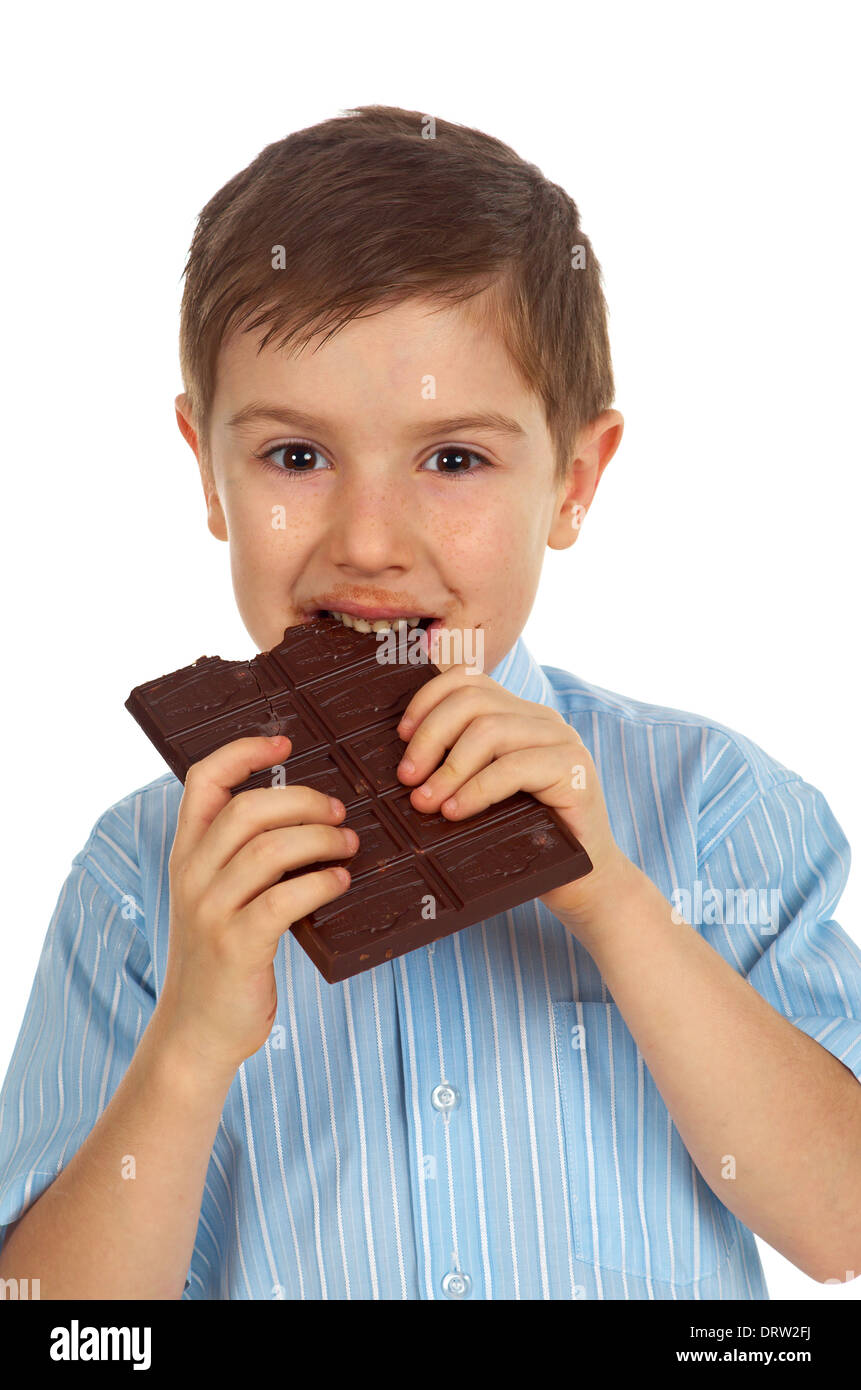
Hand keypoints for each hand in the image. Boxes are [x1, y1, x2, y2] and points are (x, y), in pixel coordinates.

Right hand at [156, 734, 356, 1082]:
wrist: (196, 1031)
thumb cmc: (222, 958)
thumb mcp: (216, 897)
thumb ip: (242, 857)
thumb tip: (308, 815)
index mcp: (186, 854)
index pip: (203, 780)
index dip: (243, 751)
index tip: (285, 743)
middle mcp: (192, 874)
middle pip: (247, 807)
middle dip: (302, 800)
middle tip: (339, 812)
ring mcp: (211, 910)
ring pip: (270, 848)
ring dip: (321, 839)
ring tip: (349, 844)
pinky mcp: (237, 945)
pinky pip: (285, 898)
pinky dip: (321, 882)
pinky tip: (340, 880)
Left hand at [395, 664, 630, 934]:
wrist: (581, 880)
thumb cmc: (523, 838)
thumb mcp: (482, 792)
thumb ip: (457, 765)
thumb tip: (403, 761)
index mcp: (518, 715)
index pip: (466, 678)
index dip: (427, 701)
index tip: (401, 739)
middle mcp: (541, 719)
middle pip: (472, 699)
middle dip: (430, 736)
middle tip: (407, 779)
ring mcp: (560, 740)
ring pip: (489, 730)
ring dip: (448, 768)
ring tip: (426, 803)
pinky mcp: (573, 768)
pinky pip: (512, 767)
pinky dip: (475, 789)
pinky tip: (454, 811)